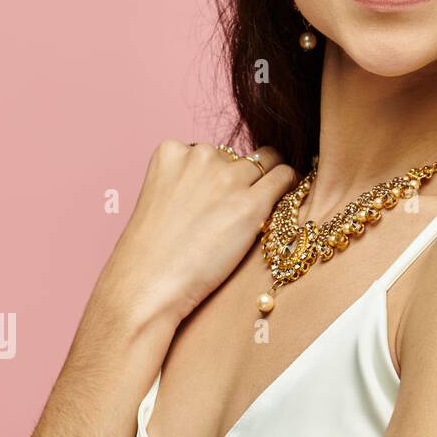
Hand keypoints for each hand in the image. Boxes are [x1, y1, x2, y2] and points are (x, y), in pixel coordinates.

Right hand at [94, 139, 298, 328]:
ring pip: (268, 161)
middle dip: (242, 177)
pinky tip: (287, 199)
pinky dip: (289, 185)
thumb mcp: (160, 197)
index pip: (212, 150)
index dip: (219, 175)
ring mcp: (228, 178)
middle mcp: (202, 156)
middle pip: (238, 156)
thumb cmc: (153, 253)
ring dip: (268, 179)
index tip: (216, 197)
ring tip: (263, 205)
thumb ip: (188, 180)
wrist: (147, 286)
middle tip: (238, 207)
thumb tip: (228, 176)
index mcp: (171, 151)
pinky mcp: (252, 204)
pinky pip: (285, 177)